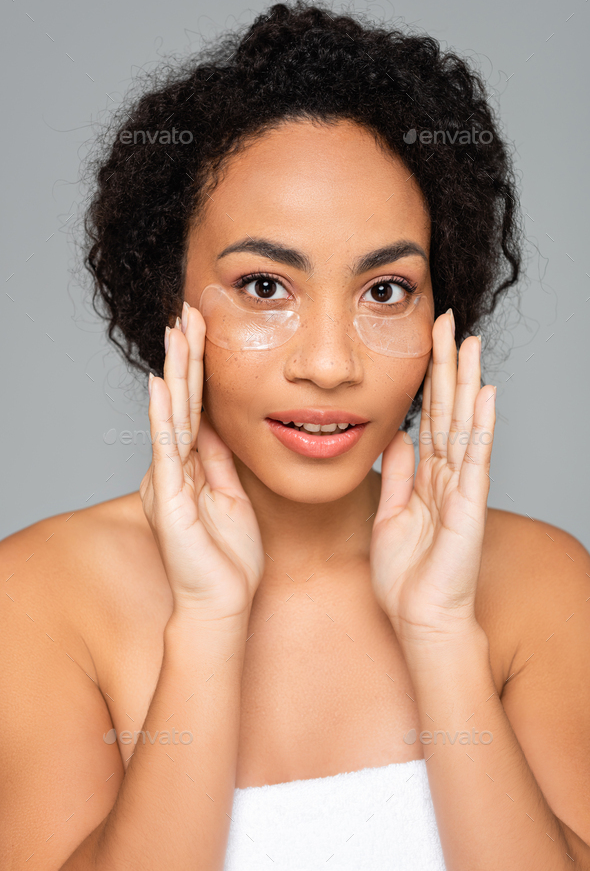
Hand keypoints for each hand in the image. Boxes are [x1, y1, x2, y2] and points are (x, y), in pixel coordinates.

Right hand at [139, 302, 264, 623]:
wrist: (221, 604)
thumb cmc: (229, 558)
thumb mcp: (231, 496)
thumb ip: (220, 461)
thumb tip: (218, 425)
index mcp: (191, 465)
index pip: (197, 406)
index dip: (201, 368)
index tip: (207, 330)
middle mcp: (174, 466)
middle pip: (182, 401)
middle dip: (188, 356)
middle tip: (190, 311)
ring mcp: (169, 478)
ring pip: (173, 414)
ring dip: (176, 371)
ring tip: (178, 330)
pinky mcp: (169, 495)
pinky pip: (167, 448)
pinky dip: (164, 415)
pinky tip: (162, 382)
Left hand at [370, 310, 495, 647]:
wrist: (420, 619)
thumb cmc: (407, 576)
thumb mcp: (391, 516)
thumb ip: (398, 477)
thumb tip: (397, 439)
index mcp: (428, 478)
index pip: (429, 418)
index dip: (429, 381)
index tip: (427, 343)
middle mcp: (448, 476)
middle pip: (448, 410)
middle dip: (447, 366)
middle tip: (448, 322)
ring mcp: (462, 488)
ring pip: (463, 424)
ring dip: (467, 382)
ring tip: (469, 342)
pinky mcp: (468, 505)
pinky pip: (473, 457)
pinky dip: (479, 424)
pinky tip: (484, 393)